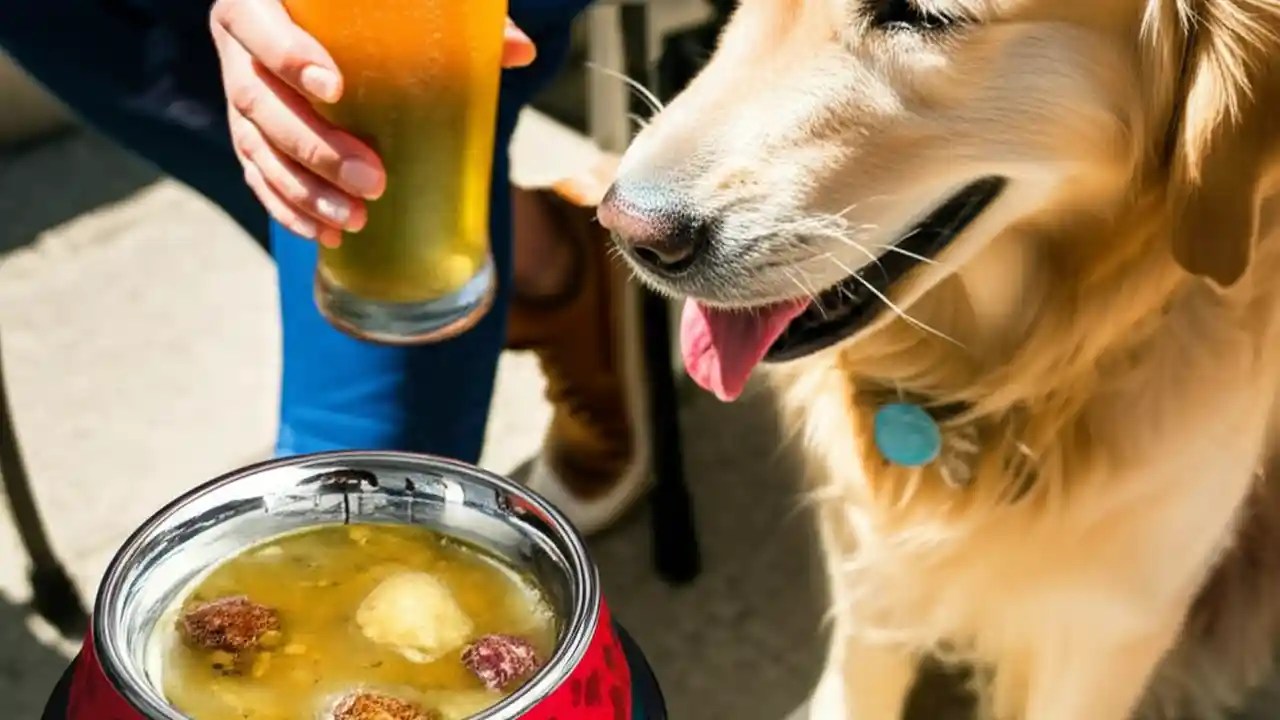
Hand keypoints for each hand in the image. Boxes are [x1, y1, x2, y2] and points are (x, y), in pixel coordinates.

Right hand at [209, 0, 536, 246]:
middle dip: (316, 148)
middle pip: (259, 101)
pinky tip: (325, 233)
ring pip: (256, 148)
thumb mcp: (397, 4)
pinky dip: (289, 208)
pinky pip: (257, 175)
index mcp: (261, 0)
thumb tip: (520, 53)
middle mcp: (240, 46)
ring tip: (356, 220)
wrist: (320, 17)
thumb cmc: (364, 7)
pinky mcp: (247, 132)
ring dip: (305, 192)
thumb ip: (452, 19)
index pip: (259, 24)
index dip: (289, 56)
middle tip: (373, 180)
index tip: (335, 88)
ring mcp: (239, 92)